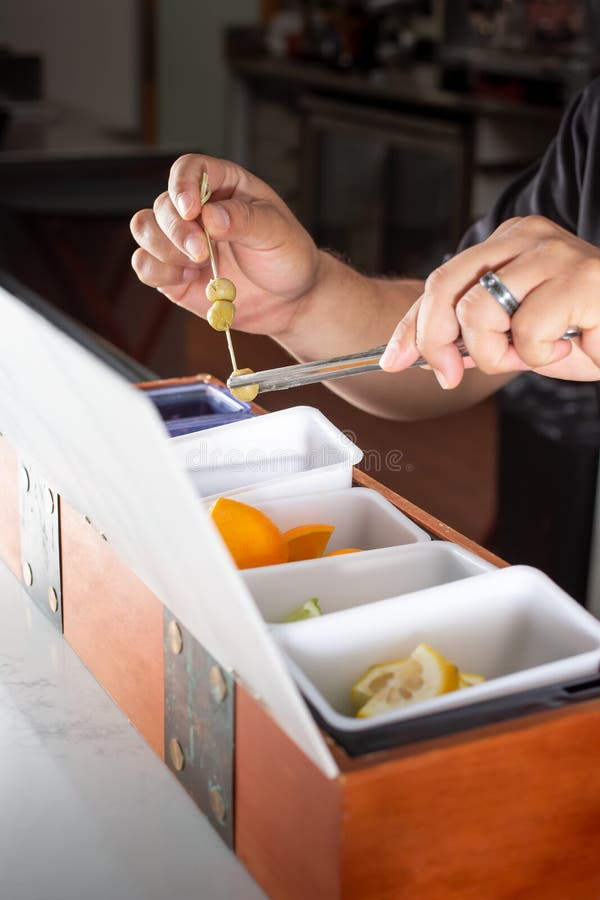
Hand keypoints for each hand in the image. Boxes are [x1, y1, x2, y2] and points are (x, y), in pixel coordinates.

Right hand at [130, 154, 320, 336]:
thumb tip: (210, 216)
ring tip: (197, 266)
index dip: (182, 185)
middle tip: (201, 252)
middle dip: (176, 229)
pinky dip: (158, 272)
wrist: (289, 300)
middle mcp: (197, 210)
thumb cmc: (287, 257)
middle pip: (163, 204)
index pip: (189, 168)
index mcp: (223, 186)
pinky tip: (188, 278)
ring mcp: (181, 241)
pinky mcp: (172, 272)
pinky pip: (144, 264)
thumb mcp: (277, 233)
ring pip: (144, 229)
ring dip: (163, 249)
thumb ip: (245, 220)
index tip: (192, 210)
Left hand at [380, 216, 599, 386]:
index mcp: (509, 242)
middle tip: (451, 375)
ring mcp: (553, 253)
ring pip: (479, 311)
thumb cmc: (585, 328)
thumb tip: (425, 355)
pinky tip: (570, 343)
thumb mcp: (518, 334)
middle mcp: (526, 237)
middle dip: (435, 342)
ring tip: (534, 353)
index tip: (394, 360)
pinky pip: (526, 331)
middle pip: (446, 287)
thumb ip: (474, 336)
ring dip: (496, 353)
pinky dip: (539, 355)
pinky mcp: (579, 278)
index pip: (442, 281)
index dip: (412, 325)